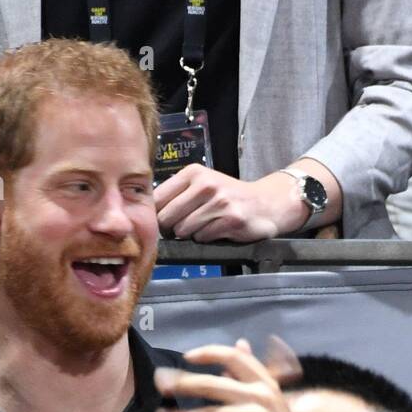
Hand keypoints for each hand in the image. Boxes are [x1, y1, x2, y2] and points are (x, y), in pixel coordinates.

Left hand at [154, 339, 326, 411]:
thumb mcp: (271, 400)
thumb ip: (252, 375)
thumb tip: (240, 343)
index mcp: (266, 383)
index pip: (233, 357)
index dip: (208, 353)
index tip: (187, 357)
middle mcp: (262, 396)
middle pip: (211, 384)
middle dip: (181, 383)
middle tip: (159, 384)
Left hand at [155, 166, 307, 241]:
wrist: (264, 203)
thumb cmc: (227, 196)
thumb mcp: (202, 184)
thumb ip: (176, 194)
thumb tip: (147, 212)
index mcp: (193, 173)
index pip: (158, 198)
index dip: (157, 214)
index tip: (163, 220)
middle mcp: (205, 184)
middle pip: (167, 217)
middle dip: (171, 227)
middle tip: (183, 227)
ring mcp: (219, 202)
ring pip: (184, 230)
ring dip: (190, 233)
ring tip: (203, 226)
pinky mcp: (230, 220)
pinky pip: (203, 237)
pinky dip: (206, 238)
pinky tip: (217, 229)